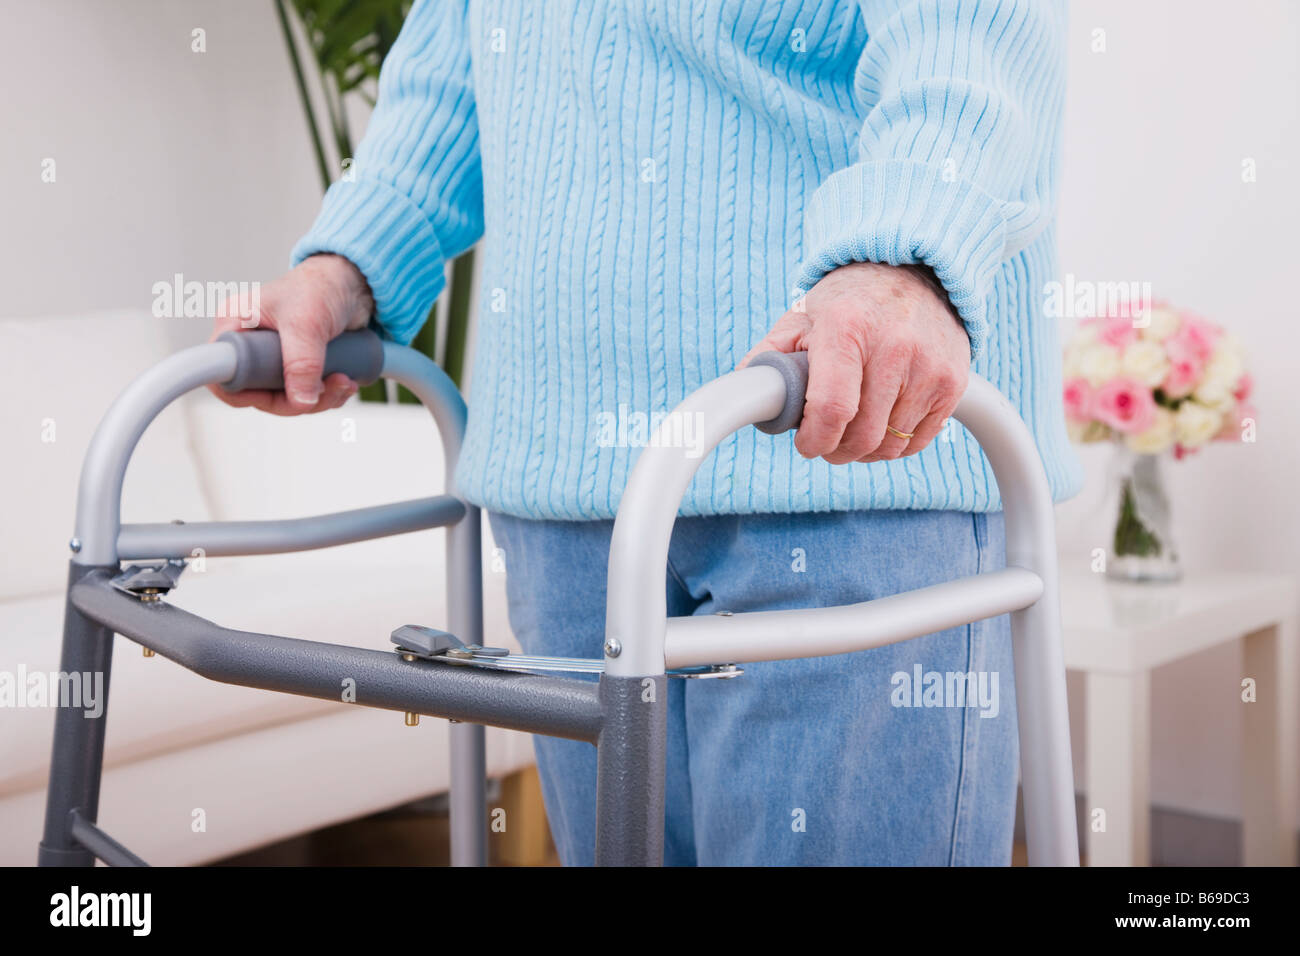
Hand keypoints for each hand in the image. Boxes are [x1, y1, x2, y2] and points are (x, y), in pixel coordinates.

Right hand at [208, 254, 374, 414]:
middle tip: (327, 388)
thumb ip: (302, 362)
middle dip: (296, 400)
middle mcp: (249, 345)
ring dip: (319, 399)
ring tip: (344, 381)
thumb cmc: (321, 286)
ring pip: (286, 398)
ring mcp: (272, 358)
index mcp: (235, 327)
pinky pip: (304, 395)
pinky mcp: (296, 366)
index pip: (221, 375)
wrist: (352, 283)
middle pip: (258, 394)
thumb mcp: (308, 323)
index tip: (280, 399)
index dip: (245, 395)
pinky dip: (327, 395)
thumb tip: (301, 401)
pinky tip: (346, 381)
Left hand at [741, 261, 969, 463]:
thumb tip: (746, 397)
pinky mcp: (952, 384)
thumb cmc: (847, 303)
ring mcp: (930, 367)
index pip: (832, 409)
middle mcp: (894, 347)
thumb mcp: (801, 318)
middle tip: (825, 441)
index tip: (806, 444)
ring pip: (890, 446)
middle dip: (835, 450)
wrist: (914, 273)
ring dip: (864, 451)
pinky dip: (895, 446)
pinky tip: (881, 426)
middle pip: (862, 437)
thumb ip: (769, 358)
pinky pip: (918, 442)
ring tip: (851, 430)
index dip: (814, 440)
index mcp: (847, 328)